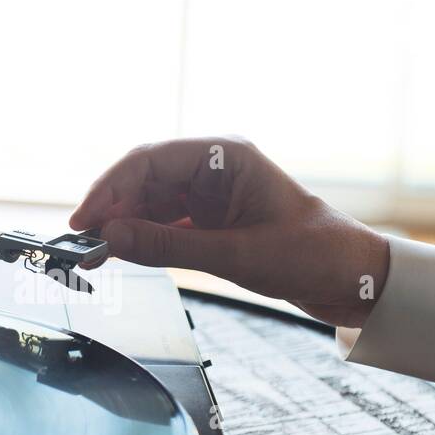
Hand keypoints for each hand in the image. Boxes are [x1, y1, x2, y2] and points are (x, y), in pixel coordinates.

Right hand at [69, 137, 389, 327]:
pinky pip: (164, 223)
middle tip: (83, 242)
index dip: (110, 189)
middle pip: (143, 179)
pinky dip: (142, 237)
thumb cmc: (314, 254)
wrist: (352, 278)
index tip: (85, 220)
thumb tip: (113, 237)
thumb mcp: (237, 256)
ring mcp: (211, 194)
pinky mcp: (211, 220)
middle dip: (111, 207)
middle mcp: (214, 168)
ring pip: (149, 202)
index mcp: (225, 156)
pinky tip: (125, 252)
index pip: (150, 161)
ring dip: (124, 224)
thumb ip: (169, 247)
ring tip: (97, 253)